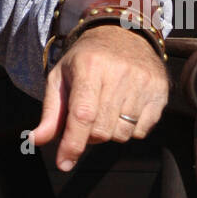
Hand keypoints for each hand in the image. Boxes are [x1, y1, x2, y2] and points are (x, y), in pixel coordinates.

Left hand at [31, 23, 168, 171]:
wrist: (123, 34)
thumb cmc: (86, 60)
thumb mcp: (61, 78)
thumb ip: (50, 113)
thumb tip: (36, 141)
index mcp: (90, 66)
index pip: (82, 115)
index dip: (72, 143)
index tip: (63, 163)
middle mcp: (119, 73)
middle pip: (102, 130)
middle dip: (88, 136)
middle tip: (85, 119)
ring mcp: (143, 82)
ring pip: (122, 134)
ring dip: (109, 133)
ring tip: (105, 110)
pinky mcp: (160, 92)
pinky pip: (142, 132)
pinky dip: (129, 130)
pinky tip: (123, 109)